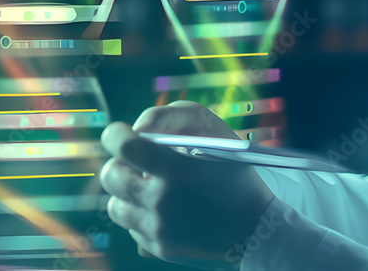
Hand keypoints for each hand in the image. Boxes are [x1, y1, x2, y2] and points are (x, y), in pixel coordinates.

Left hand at [100, 101, 275, 268]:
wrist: (256, 229)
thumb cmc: (237, 175)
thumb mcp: (217, 134)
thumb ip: (174, 120)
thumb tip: (139, 132)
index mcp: (177, 170)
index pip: (124, 146)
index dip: (116, 134)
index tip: (121, 133)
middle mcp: (162, 201)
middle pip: (111, 175)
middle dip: (120, 163)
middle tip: (137, 162)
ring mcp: (158, 228)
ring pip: (115, 204)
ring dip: (127, 191)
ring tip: (150, 187)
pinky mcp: (158, 247)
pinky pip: (130, 227)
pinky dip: (140, 214)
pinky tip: (164, 209)